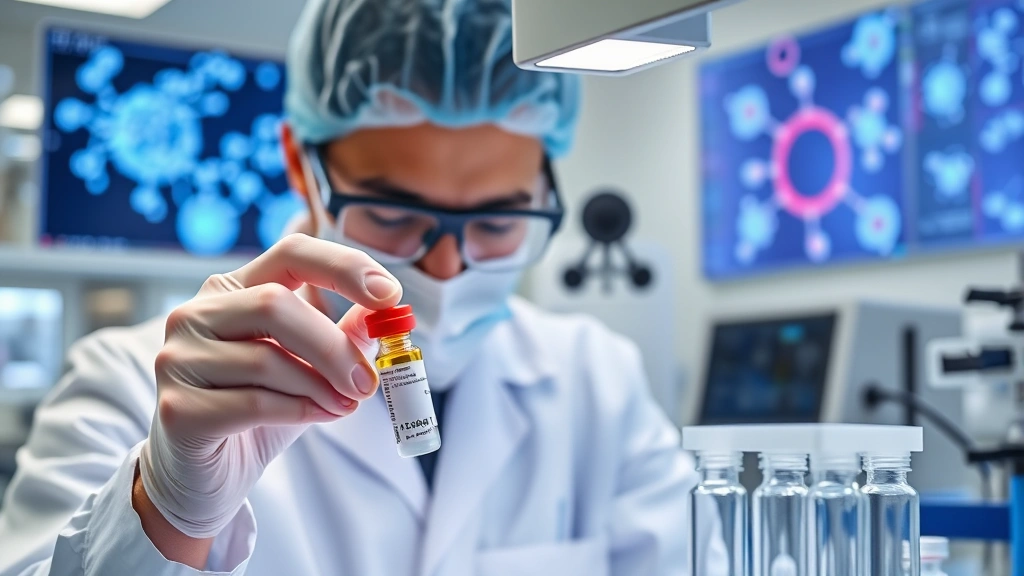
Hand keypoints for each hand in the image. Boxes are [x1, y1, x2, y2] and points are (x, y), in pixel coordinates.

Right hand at [138, 234, 401, 538]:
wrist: (205, 476)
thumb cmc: (258, 412)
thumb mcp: (309, 369)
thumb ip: (341, 337)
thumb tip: (385, 316)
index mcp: (233, 290)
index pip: (291, 254)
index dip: (344, 267)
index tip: (389, 295)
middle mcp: (196, 314)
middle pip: (274, 305)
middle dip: (333, 346)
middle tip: (367, 381)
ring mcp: (178, 359)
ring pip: (266, 358)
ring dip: (319, 386)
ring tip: (343, 405)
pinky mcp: (178, 408)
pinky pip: (253, 402)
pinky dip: (298, 411)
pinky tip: (315, 416)